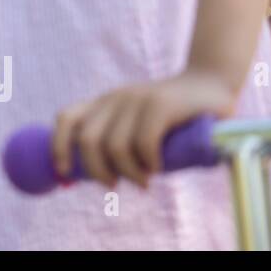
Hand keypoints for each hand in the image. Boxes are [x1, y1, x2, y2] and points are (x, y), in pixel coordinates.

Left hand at [51, 68, 237, 187]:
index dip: (59, 147)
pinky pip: (143, 142)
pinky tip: (157, 168)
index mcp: (103, 103)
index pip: (66, 118)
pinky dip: (148, 163)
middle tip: (114, 186)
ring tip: (143, 182)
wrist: (212, 84)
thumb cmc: (174, 117)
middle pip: (87, 140)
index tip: (65, 173)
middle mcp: (115, 98)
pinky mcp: (161, 103)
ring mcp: (137, 98)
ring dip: (128, 173)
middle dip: (97, 171)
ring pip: (114, 146)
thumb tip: (100, 178)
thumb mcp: (139, 126)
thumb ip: (120, 142)